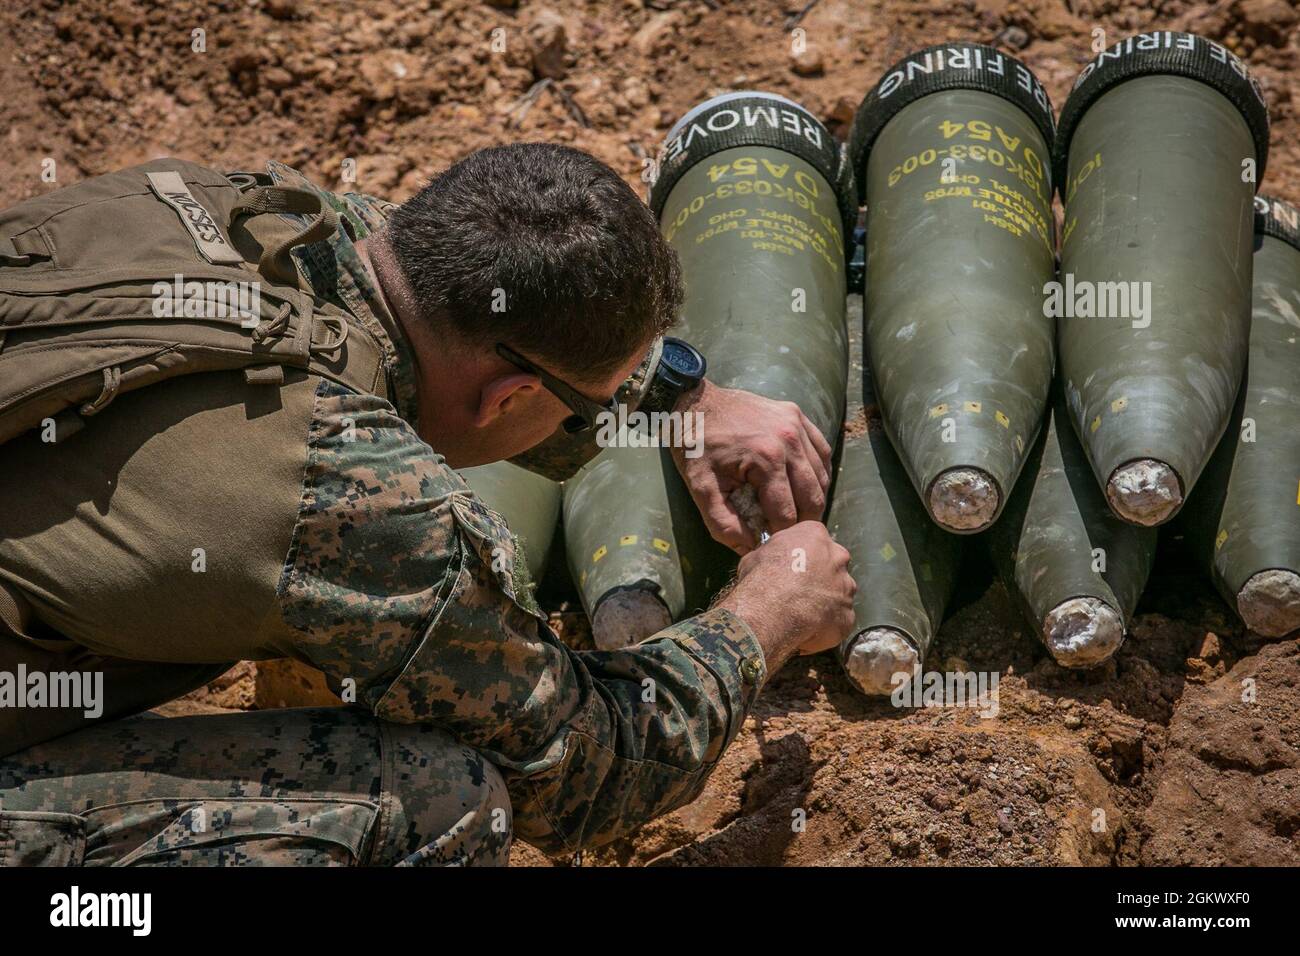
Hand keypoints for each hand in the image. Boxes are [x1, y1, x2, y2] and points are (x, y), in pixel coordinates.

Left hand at [670, 381, 831, 552]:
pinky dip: (817, 473)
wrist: (693, 401)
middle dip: (801, 522)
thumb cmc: (695, 445)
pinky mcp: (798, 415)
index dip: (778, 534)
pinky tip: (802, 485)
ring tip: (793, 512)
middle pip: (813, 498)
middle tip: (785, 532)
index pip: (787, 514)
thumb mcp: (700, 489)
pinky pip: (822, 452)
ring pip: (822, 477)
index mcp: (767, 460)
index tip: (768, 542)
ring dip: (811, 499)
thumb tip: (751, 549)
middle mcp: (789, 440)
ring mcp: (797, 425)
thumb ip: (724, 525)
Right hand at [716, 522, 855, 672]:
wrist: (770, 611)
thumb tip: (771, 561)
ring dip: (825, 602)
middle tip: (798, 591)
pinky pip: (839, 621)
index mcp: (815, 535)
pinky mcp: (847, 616)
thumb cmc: (760, 579)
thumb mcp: (757, 555)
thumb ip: (774, 554)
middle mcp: (837, 557)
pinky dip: (827, 626)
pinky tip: (807, 630)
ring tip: (801, 614)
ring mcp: (846, 588)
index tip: (793, 567)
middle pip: (833, 566)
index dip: (803, 556)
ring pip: (839, 594)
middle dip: (820, 577)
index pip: (815, 540)